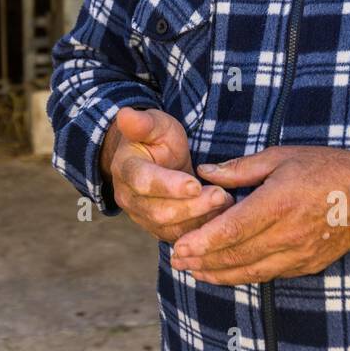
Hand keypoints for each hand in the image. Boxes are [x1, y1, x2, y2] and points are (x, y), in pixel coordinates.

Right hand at [102, 107, 232, 243]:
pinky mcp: (158, 229)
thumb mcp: (154, 124)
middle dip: (192, 206)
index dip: (169, 185)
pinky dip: (202, 229)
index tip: (195, 184)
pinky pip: (180, 236)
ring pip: (171, 228)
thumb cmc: (156, 139)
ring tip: (225, 203)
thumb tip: (124, 114)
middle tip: (221, 196)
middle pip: (159, 211)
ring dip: (200, 219)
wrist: (154, 159)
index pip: (144, 182)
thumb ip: (142, 123)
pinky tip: (221, 216)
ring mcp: (142, 217)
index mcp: (126, 169)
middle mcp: (129, 198)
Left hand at [168, 146, 349, 283]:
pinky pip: (268, 274)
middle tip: (175, 260)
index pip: (233, 229)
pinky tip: (224, 272)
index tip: (180, 246)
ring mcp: (299, 253)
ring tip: (192, 271)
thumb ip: (241, 168)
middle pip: (236, 255)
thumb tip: (204, 172)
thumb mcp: (283, 157)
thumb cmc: (328, 168)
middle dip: (202, 261)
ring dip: (218, 274)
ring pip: (250, 271)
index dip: (203, 241)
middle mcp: (289, 234)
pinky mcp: (306, 264)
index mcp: (280, 202)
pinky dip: (242, 275)